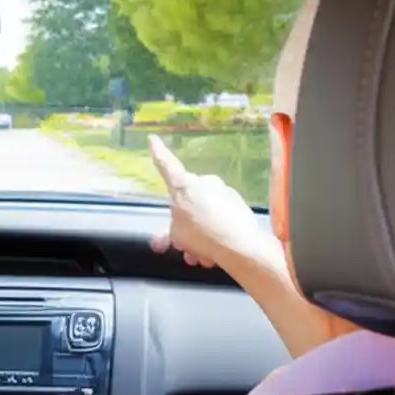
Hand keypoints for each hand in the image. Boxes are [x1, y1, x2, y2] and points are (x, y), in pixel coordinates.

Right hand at [148, 135, 276, 270]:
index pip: (167, 166)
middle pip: (189, 201)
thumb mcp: (177, 237)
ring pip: (205, 213)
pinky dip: (216, 234)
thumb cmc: (203, 236)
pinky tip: (215, 253)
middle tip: (185, 245)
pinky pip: (221, 218)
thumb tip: (161, 239)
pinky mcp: (239, 204)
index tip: (153, 139)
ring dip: (201, 234)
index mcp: (184, 186)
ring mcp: (224, 192)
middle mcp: (204, 183)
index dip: (158, 153)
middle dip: (186, 223)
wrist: (240, 245)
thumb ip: (168, 234)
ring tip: (201, 255)